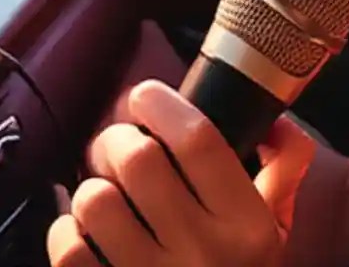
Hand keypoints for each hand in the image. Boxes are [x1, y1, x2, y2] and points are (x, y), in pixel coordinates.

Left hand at [47, 80, 315, 265]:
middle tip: (117, 148)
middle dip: (116, 139)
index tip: (146, 98)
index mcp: (247, 226)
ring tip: (106, 196)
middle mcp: (202, 253)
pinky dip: (66, 230)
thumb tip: (272, 122)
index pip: (198, 140)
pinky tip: (85, 233)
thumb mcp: (275, 229)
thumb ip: (283, 170)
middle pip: (137, 159)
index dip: (161, 105)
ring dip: (91, 188)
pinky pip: (68, 248)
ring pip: (95, 200)